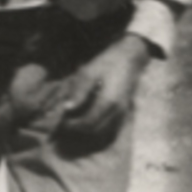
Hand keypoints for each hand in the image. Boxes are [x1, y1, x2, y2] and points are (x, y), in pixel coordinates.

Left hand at [51, 35, 152, 154]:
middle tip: (64, 124)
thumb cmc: (107, 63)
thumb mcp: (89, 72)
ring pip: (104, 133)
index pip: (88, 122)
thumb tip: (66, 108)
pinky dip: (98, 130)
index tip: (61, 122)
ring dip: (88, 132)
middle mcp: (118, 112)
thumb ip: (79, 91)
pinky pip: (111, 129)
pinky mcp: (125, 113)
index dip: (73, 125)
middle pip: (96, 130)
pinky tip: (87, 122)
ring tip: (73, 123)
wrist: (130, 58)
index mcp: (108, 102)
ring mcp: (123, 113)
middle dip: (78, 130)